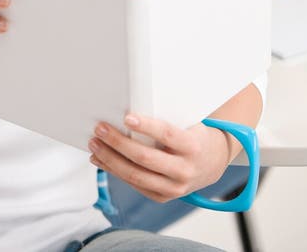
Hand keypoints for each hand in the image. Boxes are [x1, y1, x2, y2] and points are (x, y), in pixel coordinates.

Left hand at [88, 114, 230, 202]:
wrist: (212, 164)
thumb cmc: (194, 135)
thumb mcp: (188, 124)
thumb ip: (166, 119)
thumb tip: (130, 110)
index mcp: (192, 147)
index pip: (167, 135)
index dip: (146, 126)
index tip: (126, 116)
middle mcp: (184, 171)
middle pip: (145, 158)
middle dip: (118, 143)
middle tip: (100, 128)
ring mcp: (173, 188)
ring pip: (135, 175)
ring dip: (110, 159)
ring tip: (94, 144)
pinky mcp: (162, 197)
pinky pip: (134, 184)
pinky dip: (114, 171)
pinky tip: (101, 159)